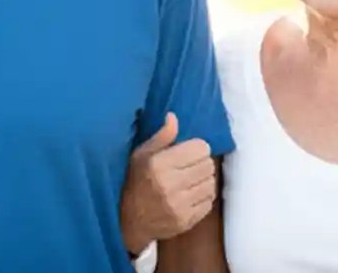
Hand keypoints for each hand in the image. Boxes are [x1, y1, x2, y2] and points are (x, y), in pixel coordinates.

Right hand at [119, 112, 216, 254]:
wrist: (127, 220)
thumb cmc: (134, 181)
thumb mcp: (140, 154)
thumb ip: (161, 136)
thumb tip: (173, 117)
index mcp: (159, 164)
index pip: (200, 149)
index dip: (196, 148)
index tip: (189, 151)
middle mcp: (170, 185)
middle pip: (208, 165)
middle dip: (201, 163)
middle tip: (190, 166)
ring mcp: (179, 206)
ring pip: (211, 183)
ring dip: (203, 180)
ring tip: (190, 180)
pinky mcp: (186, 221)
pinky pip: (208, 202)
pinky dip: (203, 197)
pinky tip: (190, 195)